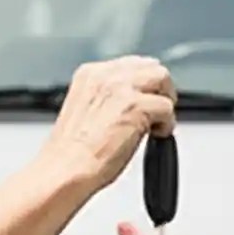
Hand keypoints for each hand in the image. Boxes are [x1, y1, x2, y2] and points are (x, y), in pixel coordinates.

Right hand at [44, 56, 175, 191]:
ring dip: (164, 102)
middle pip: (151, 67)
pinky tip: (155, 136)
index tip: (148, 99)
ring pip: (162, 79)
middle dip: (159, 89)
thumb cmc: (73, 153)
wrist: (66, 170)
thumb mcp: (85, 110)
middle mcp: (105, 76)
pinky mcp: (135, 106)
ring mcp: (121, 88)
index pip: (132, 63)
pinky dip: (167, 125)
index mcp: (90, 74)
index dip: (145, 83)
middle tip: (157, 112)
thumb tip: (134, 98)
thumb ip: (108, 97)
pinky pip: (167, 107)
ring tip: (157, 123)